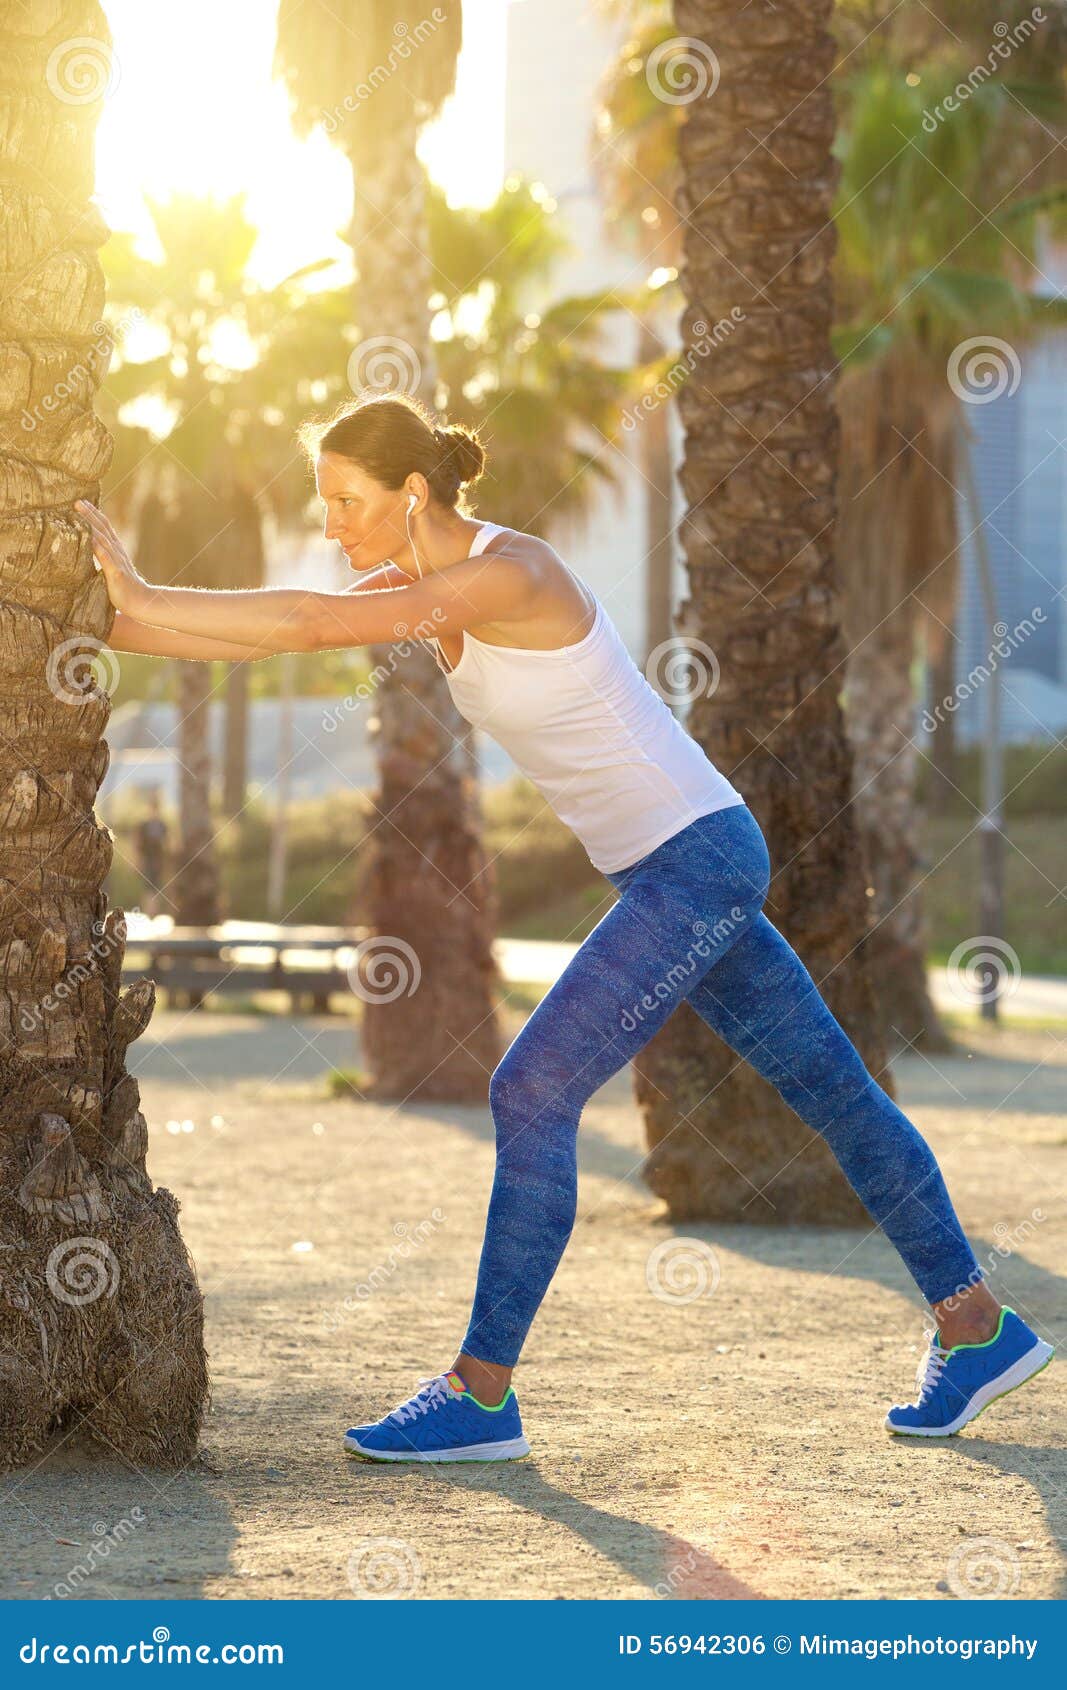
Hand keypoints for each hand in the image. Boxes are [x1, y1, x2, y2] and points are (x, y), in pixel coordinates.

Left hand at [74, 499, 149, 615]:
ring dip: (93, 528)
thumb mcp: (112, 567)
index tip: (82, 502)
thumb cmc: (124, 587)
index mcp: (115, 549)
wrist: (141, 601)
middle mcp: (117, 552)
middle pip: (103, 529)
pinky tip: (94, 542)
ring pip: (104, 541)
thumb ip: (103, 556)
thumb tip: (90, 547)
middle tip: (77, 502)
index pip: (104, 527)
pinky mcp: (117, 575)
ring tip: (82, 517)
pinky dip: (102, 551)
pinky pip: (109, 562)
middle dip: (90, 515)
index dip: (93, 514)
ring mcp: (118, 562)